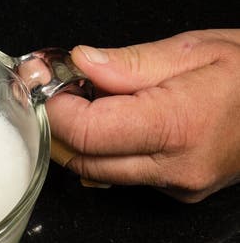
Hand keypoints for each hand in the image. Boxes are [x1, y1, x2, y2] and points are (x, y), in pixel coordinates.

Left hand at [45, 29, 239, 201]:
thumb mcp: (196, 50)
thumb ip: (131, 62)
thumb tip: (80, 62)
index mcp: (177, 125)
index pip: (87, 131)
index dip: (56, 106)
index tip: (47, 77)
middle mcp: (174, 167)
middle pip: (83, 159)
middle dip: (59, 122)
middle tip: (58, 82)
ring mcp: (177, 186)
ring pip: (99, 171)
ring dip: (80, 137)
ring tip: (89, 96)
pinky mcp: (179, 192)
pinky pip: (123, 176)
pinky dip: (106, 149)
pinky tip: (115, 118)